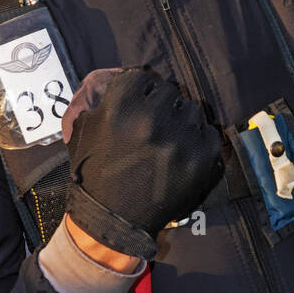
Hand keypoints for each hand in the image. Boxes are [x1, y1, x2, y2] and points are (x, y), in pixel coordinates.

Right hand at [62, 68, 223, 260]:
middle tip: (153, 124)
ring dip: (181, 121)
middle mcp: (152, 118)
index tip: (138, 104)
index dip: (139, 91)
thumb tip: (119, 74)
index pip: (141, 76)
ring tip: (168, 140)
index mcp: (121, 106)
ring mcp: (180, 139)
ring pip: (191, 109)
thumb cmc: (95, 173)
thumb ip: (102, 97)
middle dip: (160, 105)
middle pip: (169, 91)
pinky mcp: (200, 159)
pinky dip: (198, 140)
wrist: (112, 219)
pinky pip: (208, 132)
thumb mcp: (85, 129)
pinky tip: (182, 152)